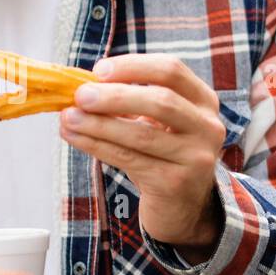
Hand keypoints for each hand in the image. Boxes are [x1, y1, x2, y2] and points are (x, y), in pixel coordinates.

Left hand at [58, 54, 226, 257]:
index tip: (98, 70)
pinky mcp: (175, 183)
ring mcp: (195, 157)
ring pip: (141, 134)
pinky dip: (96, 146)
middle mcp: (207, 126)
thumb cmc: (161, 156)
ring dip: (98, 124)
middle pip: (161, 101)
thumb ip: (129, 102)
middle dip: (114, 96)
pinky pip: (129, 159)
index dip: (133, 66)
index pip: (172, 70)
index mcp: (203, 101)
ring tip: (68, 117)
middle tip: (80, 95)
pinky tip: (74, 137)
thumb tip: (81, 85)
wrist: (183, 208)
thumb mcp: (156, 123)